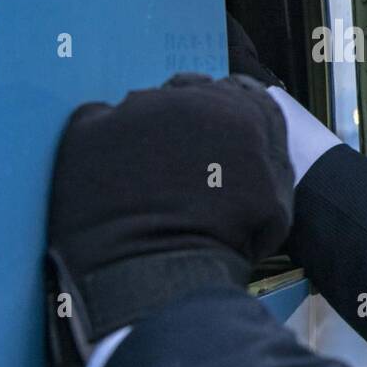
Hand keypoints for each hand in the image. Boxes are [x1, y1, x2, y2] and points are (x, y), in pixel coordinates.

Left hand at [44, 72, 293, 366]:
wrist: (159, 273)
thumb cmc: (226, 245)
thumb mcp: (276, 202)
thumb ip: (268, 157)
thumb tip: (254, 142)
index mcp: (238, 110)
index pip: (233, 93)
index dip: (222, 121)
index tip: (213, 144)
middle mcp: (186, 97)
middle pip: (187, 93)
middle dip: (186, 119)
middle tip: (178, 162)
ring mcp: (134, 109)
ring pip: (143, 105)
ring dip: (146, 129)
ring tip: (140, 173)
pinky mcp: (89, 127)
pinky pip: (96, 119)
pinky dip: (102, 139)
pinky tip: (107, 171)